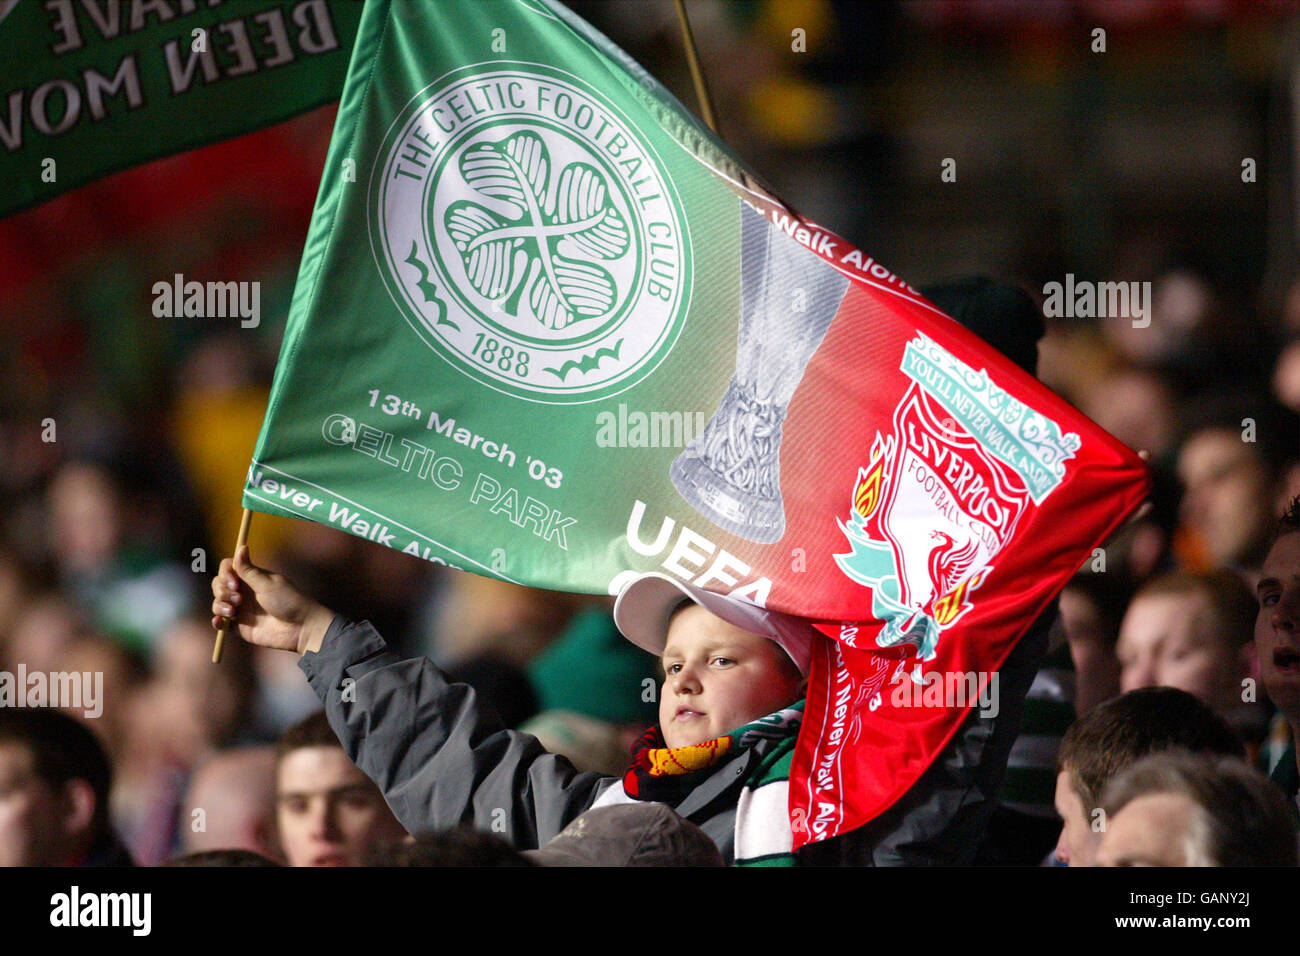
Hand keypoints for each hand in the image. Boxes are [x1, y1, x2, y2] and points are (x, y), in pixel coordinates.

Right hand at [211, 546, 334, 654]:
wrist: (300, 628)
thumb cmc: (288, 601)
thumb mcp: (267, 583)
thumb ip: (249, 570)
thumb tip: (241, 546)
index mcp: (251, 578)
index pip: (228, 568)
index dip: (225, 574)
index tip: (234, 582)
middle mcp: (244, 591)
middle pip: (219, 585)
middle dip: (222, 591)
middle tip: (238, 599)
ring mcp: (241, 609)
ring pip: (218, 602)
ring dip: (220, 605)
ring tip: (233, 612)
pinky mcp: (240, 626)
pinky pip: (221, 622)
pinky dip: (217, 622)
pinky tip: (221, 622)